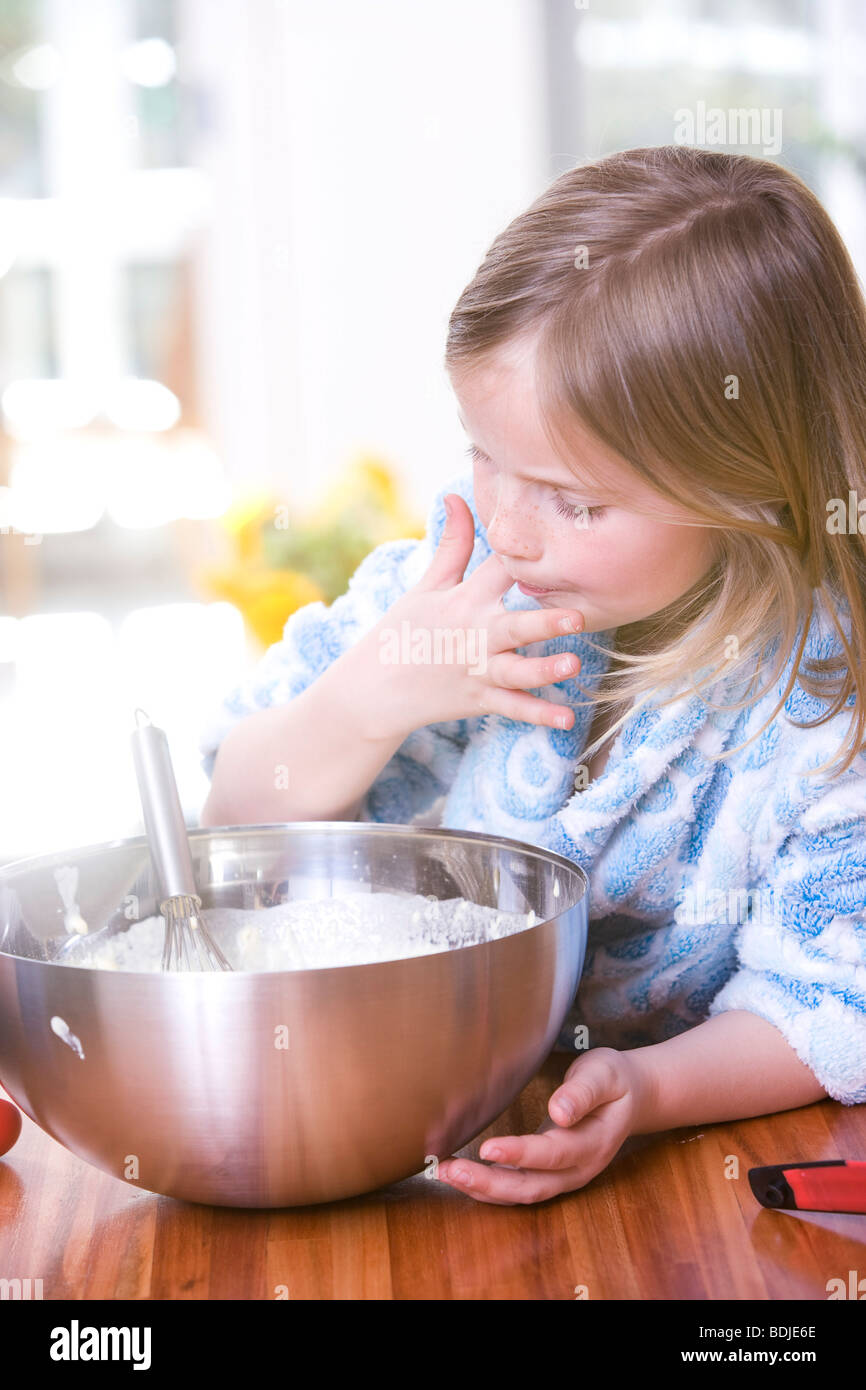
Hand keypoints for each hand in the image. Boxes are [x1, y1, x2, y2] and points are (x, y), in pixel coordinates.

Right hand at [360, 492, 584, 739]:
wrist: (373, 689)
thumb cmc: (404, 630)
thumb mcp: (427, 585)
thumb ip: (452, 543)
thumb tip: (455, 494)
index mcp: (465, 599)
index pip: (501, 569)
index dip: (528, 555)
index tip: (564, 542)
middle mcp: (475, 634)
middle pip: (515, 625)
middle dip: (545, 621)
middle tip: (578, 617)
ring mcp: (478, 669)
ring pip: (517, 672)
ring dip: (545, 670)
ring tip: (573, 666)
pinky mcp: (478, 699)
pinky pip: (512, 708)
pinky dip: (538, 715)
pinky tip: (566, 720)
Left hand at [436, 1047, 653, 1204]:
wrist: (632, 1098)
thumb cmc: (614, 1081)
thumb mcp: (604, 1074)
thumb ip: (582, 1092)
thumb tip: (559, 1112)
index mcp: (593, 1143)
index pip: (553, 1153)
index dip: (520, 1153)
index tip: (487, 1147)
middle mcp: (578, 1169)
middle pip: (532, 1186)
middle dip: (489, 1182)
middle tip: (450, 1171)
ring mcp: (564, 1178)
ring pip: (522, 1194)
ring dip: (483, 1189)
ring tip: (446, 1174)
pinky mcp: (550, 1175)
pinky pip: (519, 1189)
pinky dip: (489, 1188)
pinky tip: (462, 1177)